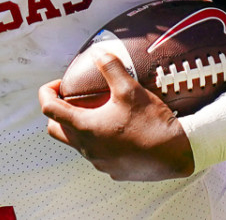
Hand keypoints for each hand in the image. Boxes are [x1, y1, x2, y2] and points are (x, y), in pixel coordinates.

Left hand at [39, 52, 193, 180]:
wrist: (179, 155)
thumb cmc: (153, 123)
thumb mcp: (130, 90)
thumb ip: (111, 68)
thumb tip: (98, 53)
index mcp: (85, 128)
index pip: (49, 110)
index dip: (46, 92)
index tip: (58, 84)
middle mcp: (87, 149)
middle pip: (56, 130)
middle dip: (57, 112)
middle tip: (71, 99)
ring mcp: (100, 163)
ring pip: (77, 144)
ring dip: (78, 127)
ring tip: (96, 112)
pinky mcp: (114, 171)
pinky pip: (97, 155)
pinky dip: (98, 141)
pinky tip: (116, 131)